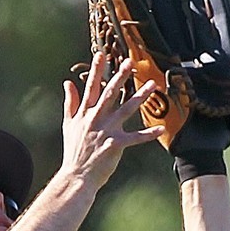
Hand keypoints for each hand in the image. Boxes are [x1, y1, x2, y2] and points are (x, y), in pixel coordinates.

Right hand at [60, 53, 165, 189]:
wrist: (76, 176)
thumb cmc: (74, 150)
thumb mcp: (69, 124)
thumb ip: (70, 102)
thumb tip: (68, 82)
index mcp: (85, 114)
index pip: (91, 88)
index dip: (96, 70)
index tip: (102, 54)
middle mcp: (95, 119)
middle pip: (109, 94)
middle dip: (119, 77)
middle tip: (129, 62)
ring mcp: (106, 132)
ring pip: (126, 110)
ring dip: (140, 97)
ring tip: (153, 85)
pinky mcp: (115, 145)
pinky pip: (135, 137)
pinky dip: (148, 134)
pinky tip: (161, 128)